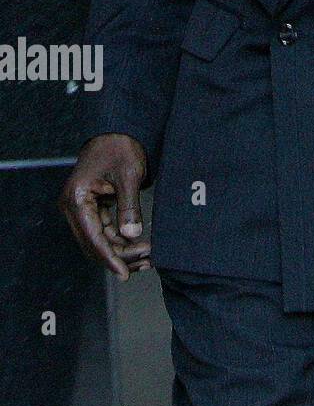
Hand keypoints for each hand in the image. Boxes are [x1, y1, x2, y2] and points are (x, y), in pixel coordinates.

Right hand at [59, 134, 150, 280]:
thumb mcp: (129, 176)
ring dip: (122, 250)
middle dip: (120, 256)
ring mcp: (81, 208)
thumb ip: (129, 207)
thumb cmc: (121, 148)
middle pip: (94, 243)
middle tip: (146, 263)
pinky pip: (104, 230)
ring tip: (147, 257)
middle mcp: (73, 206)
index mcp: (77, 199)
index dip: (109, 257)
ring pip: (100, 239)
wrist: (118, 131)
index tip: (124, 273)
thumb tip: (131, 235)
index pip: (92, 237)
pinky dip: (120, 239)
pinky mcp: (92, 207)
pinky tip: (138, 246)